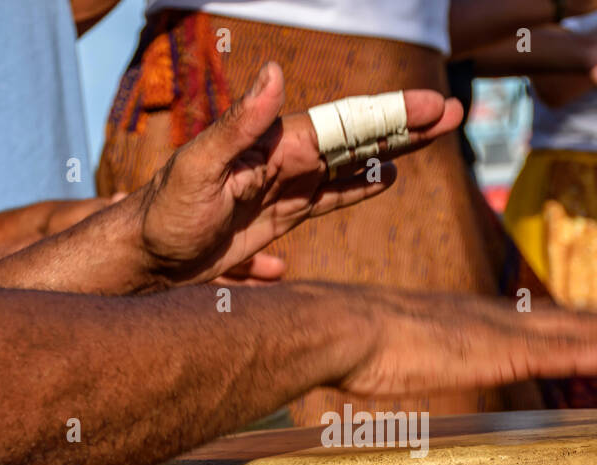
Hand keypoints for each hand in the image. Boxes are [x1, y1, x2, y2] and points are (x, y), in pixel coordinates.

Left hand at [136, 61, 463, 286]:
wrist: (142, 257)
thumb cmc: (163, 213)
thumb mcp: (198, 166)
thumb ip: (237, 124)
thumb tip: (275, 74)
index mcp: (274, 145)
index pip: (344, 125)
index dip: (390, 115)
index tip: (432, 106)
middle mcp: (284, 161)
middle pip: (357, 139)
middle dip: (405, 126)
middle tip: (454, 113)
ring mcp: (283, 189)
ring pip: (350, 166)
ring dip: (392, 152)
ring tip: (432, 140)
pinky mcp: (276, 219)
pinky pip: (329, 199)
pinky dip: (359, 189)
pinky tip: (383, 182)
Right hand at [334, 287, 596, 396]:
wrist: (345, 328)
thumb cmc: (352, 342)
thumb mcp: (387, 354)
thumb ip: (402, 359)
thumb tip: (385, 372)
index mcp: (468, 320)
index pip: (532, 323)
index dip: (572, 324)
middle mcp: (493, 317)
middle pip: (566, 319)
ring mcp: (501, 330)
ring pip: (576, 330)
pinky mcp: (502, 349)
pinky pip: (567, 350)